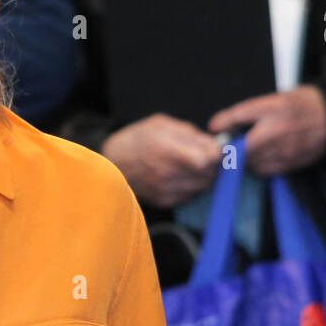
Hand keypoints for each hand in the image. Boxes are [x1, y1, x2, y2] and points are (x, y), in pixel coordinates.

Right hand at [101, 114, 222, 207]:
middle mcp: (166, 171)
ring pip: (202, 186)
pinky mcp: (163, 201)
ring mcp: (164, 189)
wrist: (109, 164)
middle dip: (212, 165)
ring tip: (192, 166)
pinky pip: (190, 195)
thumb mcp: (160, 124)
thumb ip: (190, 133)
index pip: (207, 158)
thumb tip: (214, 145)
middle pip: (208, 174)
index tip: (215, 149)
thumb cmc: (135, 140)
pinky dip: (192, 186)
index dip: (216, 153)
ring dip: (203, 176)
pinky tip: (182, 177)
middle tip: (205, 157)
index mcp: (165, 148)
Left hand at [208, 87, 325, 174]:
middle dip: (233, 149)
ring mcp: (285, 149)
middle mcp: (277, 129)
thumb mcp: (271, 99)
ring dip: (245, 159)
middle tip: (229, 148)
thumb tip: (215, 126)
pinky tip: (261, 158)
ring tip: (246, 152)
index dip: (222, 125)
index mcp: (271, 108)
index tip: (214, 132)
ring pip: (252, 162)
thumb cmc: (299, 106)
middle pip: (242, 146)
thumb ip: (242, 113)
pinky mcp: (292, 162)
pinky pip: (266, 170)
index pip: (237, 116)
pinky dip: (259, 166)